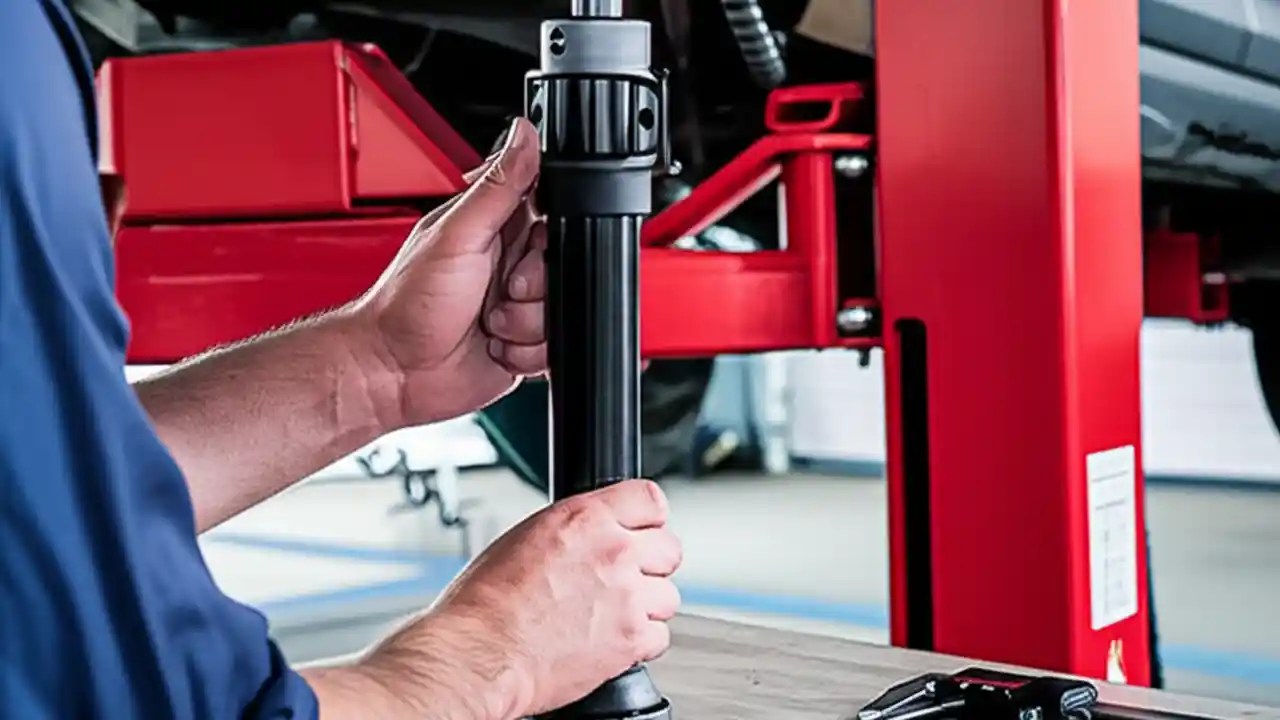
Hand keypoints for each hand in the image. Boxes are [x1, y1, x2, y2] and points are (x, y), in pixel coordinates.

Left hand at [355, 117, 545, 427]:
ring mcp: (517, 305)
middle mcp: (509, 263)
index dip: (550, 234)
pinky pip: (554, 346)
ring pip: (563, 310)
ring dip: (528, 324)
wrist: (395, 371)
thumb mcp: (458, 234)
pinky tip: (496, 346)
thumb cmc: (408, 302)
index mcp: (494, 225)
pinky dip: (527, 353)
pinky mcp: (523, 342)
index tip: (525, 249)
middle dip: (536, 287)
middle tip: (500, 291)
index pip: (553, 212)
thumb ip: (499, 185)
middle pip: (564, 266)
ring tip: (490, 323)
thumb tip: (526, 132)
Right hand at [359, 480, 682, 719]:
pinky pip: (660, 636)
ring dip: (646, 606)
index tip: (643, 532)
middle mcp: (613, 552)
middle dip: (651, 564)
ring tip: (611, 614)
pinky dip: (641, 642)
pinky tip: (610, 640)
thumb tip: (597, 533)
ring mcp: (627, 597)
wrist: (480, 653)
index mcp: (585, 518)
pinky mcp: (630, 639)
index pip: (650, 500)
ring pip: (668, 595)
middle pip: (669, 547)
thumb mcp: (527, 536)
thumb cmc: (486, 602)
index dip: (648, 519)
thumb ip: (576, 530)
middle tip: (627, 578)